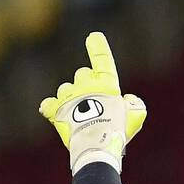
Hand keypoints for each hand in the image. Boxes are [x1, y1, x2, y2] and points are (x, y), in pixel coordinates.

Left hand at [39, 31, 146, 173]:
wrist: (96, 146)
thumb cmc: (117, 132)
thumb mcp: (135, 117)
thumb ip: (133, 104)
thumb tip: (125, 100)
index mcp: (106, 84)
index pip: (102, 60)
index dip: (99, 47)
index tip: (94, 37)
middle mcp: (85, 85)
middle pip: (82, 74)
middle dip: (87, 83)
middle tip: (95, 102)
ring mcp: (69, 96)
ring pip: (66, 88)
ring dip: (71, 96)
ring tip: (79, 115)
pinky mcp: (56, 110)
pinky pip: (48, 104)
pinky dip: (51, 107)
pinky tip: (53, 111)